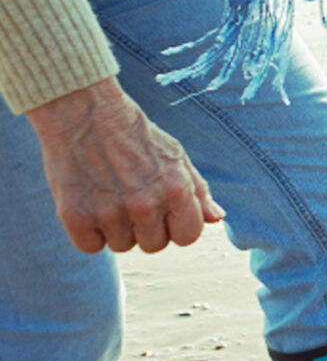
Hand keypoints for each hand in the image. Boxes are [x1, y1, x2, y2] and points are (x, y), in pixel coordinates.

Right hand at [25, 78, 223, 253]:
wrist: (85, 113)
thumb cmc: (135, 135)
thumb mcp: (176, 155)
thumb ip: (198, 190)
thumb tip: (217, 218)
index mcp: (176, 189)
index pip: (188, 236)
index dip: (177, 227)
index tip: (164, 214)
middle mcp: (145, 205)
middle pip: (155, 245)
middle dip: (147, 228)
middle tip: (133, 200)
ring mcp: (110, 212)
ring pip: (122, 246)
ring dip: (117, 229)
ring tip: (111, 197)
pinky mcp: (76, 217)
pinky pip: (90, 247)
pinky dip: (89, 232)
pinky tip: (90, 205)